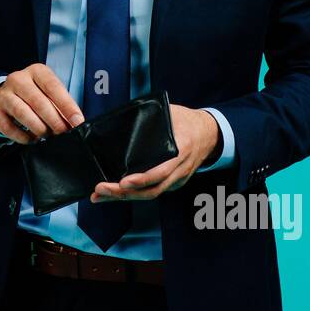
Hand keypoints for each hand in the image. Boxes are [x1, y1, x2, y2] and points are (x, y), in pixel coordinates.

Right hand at [0, 64, 83, 143]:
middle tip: (63, 132)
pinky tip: (32, 139)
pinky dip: (23, 137)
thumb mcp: (47, 92)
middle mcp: (18, 79)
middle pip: (38, 102)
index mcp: (36, 71)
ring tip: (48, 135)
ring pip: (23, 113)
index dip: (67, 105)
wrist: (3, 96)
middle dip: (54, 120)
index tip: (77, 121)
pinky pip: (9, 127)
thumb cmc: (33, 95)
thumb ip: (60, 105)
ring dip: (39, 128)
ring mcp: (4, 94)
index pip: (53, 87)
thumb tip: (74, 122)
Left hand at [89, 105, 221, 201]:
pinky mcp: (173, 183)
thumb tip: (123, 114)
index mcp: (181, 151)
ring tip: (99, 195)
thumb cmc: (188, 120)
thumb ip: (151, 115)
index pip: (161, 171)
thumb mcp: (171, 113)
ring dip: (123, 197)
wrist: (210, 133)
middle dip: (124, 193)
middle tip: (100, 189)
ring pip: (150, 194)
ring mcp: (177, 179)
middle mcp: (180, 170)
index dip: (142, 179)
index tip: (123, 182)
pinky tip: (114, 193)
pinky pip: (152, 192)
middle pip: (152, 190)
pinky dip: (132, 194)